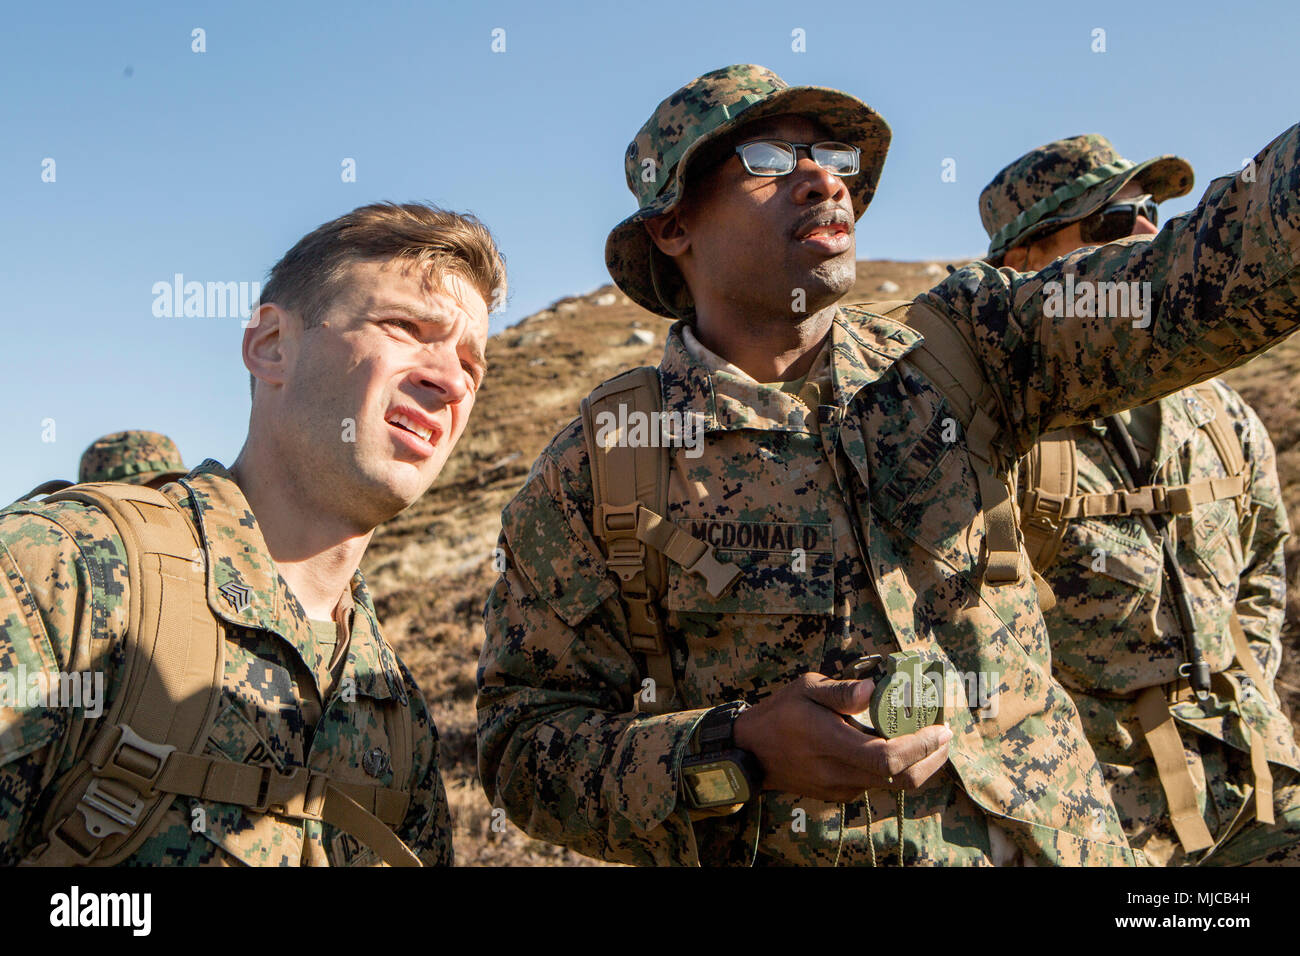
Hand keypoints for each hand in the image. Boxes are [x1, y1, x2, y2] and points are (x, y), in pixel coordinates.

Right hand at [732, 671, 952, 801]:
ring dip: (917, 763)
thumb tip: (874, 688)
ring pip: (893, 784)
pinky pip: (878, 784)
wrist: (752, 752)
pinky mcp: (840, 795)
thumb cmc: (780, 713)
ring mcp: (840, 788)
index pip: (887, 758)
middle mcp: (838, 772)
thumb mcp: (805, 688)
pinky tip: (898, 746)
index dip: (922, 747)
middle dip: (932, 759)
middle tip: (945, 734)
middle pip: (901, 779)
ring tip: (927, 736)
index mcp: (830, 742)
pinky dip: (897, 768)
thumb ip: (840, 690)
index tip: (942, 729)